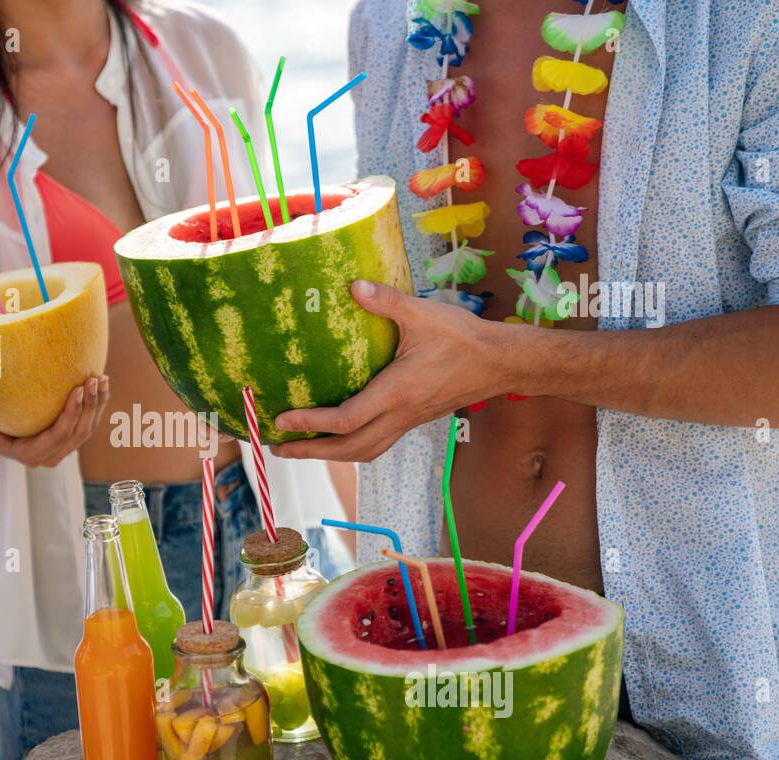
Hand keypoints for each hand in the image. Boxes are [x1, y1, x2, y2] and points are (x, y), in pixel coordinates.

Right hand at [0, 375, 109, 467]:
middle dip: (89, 405)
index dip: (70, 413)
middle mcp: (47, 458)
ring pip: (87, 430)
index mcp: (29, 453)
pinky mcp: (68, 444)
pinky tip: (102, 386)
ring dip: (97, 404)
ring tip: (102, 379)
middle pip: (77, 433)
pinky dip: (97, 406)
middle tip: (93, 379)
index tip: (77, 389)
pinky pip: (88, 426)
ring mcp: (60, 453)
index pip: (57, 434)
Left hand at [270, 281, 513, 461]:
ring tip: (300, 449)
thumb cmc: (464, 338)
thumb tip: (353, 286)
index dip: (311, 423)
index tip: (282, 419)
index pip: (346, 419)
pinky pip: (376, 444)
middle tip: (276, 447)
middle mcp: (399, 415)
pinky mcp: (413, 421)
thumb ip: (387, 301)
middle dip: (310, 451)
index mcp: (396, 394)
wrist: (501, 363)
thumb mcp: (423, 314)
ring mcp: (407, 422)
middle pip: (348, 448)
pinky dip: (351, 447)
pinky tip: (338, 438)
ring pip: (363, 452)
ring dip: (329, 455)